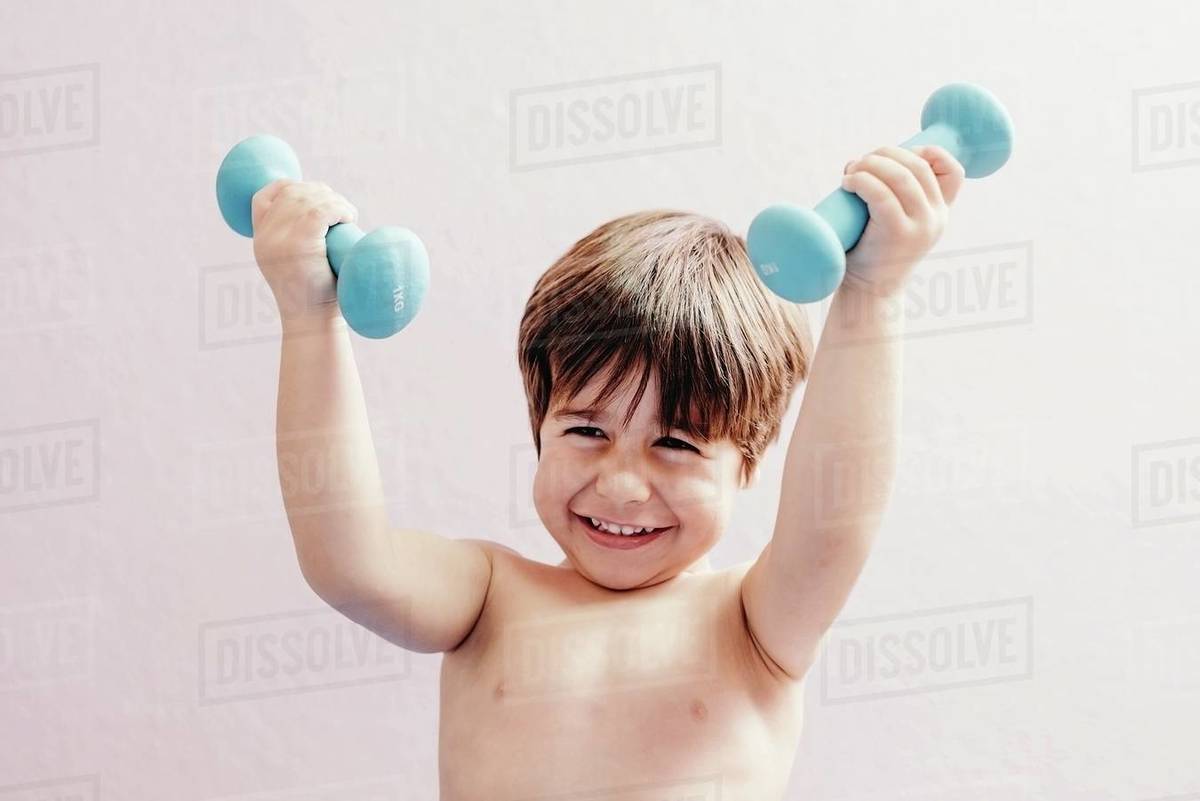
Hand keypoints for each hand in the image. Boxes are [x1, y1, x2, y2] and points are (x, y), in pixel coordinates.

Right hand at [250, 178, 357, 324]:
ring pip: (308, 200)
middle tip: (340, 207)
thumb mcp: (294, 264)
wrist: (313, 323)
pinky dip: (338, 208)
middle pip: (291, 193)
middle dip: (320, 192)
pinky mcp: (299, 245)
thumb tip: (317, 218)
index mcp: (261, 241)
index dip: (289, 186)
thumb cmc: (315, 295)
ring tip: (347, 215)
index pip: (263, 197)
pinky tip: (349, 217)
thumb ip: (294, 241)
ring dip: (334, 200)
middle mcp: (265, 238)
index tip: (313, 192)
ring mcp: (280, 241)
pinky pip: (320, 212)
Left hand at [839, 145, 964, 296]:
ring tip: (851, 172)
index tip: (898, 157)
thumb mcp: (891, 221)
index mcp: (939, 212)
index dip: (928, 152)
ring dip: (871, 164)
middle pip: (919, 165)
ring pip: (901, 176)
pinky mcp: (898, 233)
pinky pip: (881, 194)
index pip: (954, 172)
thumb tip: (861, 161)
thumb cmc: (870, 252)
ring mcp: (920, 226)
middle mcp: (936, 218)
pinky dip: (862, 181)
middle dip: (886, 154)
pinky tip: (848, 183)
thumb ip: (890, 193)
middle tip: (860, 163)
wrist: (868, 293)